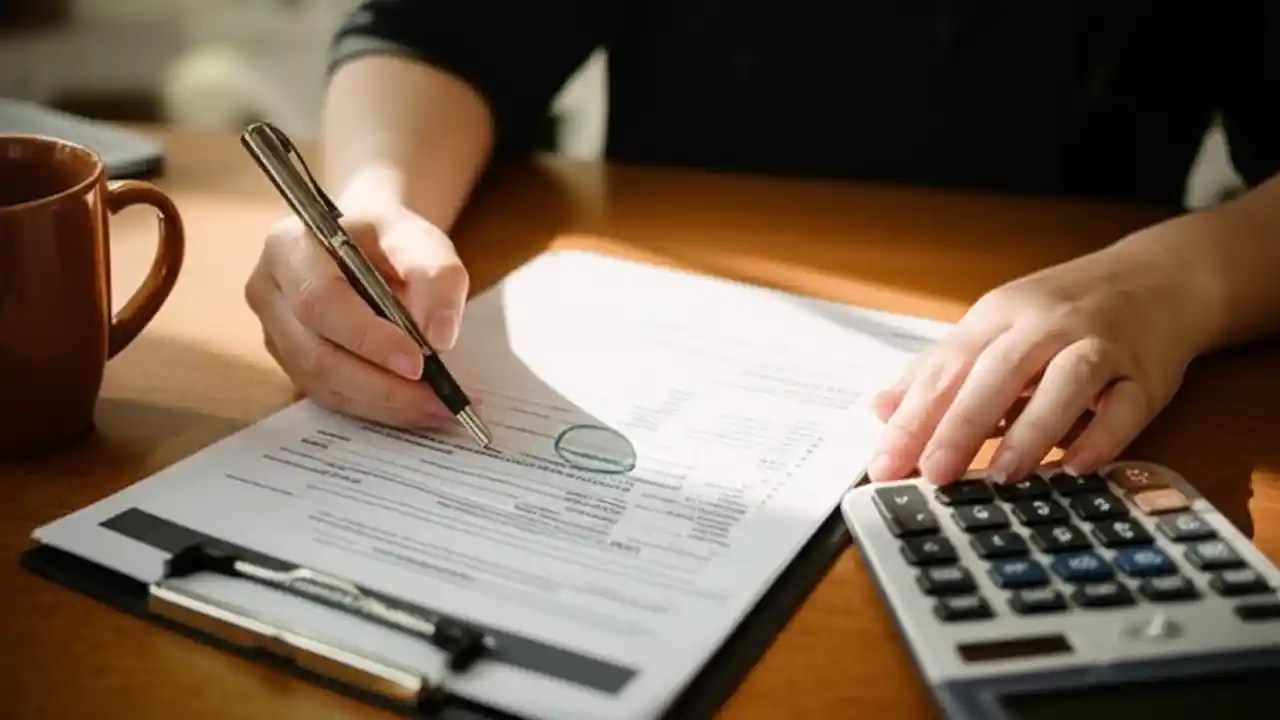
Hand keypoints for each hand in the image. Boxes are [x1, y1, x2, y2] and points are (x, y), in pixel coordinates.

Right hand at [245, 205, 468, 427]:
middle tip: (438, 401)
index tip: (418, 363)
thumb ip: (436, 277)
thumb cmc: (390, 237)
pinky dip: (375, 406)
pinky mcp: (292, 362)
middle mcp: (270, 293)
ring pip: (322, 384)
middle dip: (380, 385)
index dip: (368, 338)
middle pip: (316, 355)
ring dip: (382, 403)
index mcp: (290, 247)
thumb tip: (440, 337)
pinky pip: (330, 395)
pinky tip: (414, 407)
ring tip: (435, 408)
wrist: (367, 242)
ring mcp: (275, 332)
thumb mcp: (421, 239)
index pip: (320, 302)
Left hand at [867, 240, 1207, 484]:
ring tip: (1002, 475)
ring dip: (1032, 429)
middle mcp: (1047, 324)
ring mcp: (1101, 344)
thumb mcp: (995, 327)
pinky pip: (1127, 405)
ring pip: (1066, 382)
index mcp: (999, 314)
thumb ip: (940, 369)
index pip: (947, 366)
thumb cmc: (1064, 309)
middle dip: (961, 424)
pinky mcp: (1146, 371)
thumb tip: (881, 409)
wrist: (1160, 276)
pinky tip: (1077, 466)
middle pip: (998, 372)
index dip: (913, 415)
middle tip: (934, 473)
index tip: (884, 462)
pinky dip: (1103, 437)